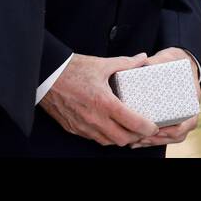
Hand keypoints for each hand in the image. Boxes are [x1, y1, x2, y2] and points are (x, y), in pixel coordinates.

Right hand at [39, 52, 161, 146]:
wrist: (45, 77)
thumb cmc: (73, 69)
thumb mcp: (102, 64)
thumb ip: (125, 63)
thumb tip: (142, 58)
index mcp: (104, 102)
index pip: (132, 122)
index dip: (147, 128)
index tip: (154, 126)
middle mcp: (94, 118)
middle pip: (122, 139)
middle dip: (136, 136)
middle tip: (143, 128)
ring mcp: (82, 126)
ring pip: (107, 142)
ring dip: (120, 138)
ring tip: (127, 128)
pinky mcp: (72, 128)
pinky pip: (93, 138)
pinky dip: (104, 136)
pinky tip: (109, 127)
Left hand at [129, 47, 200, 148]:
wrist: (181, 60)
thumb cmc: (176, 60)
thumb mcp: (169, 57)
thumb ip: (157, 61)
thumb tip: (142, 63)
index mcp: (193, 98)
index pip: (188, 122)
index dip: (172, 129)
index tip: (155, 129)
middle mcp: (190, 110)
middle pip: (178, 134)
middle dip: (158, 139)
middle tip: (140, 137)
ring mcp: (183, 116)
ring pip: (172, 137)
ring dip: (154, 142)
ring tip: (136, 142)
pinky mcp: (173, 118)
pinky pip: (167, 135)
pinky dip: (153, 140)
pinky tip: (138, 141)